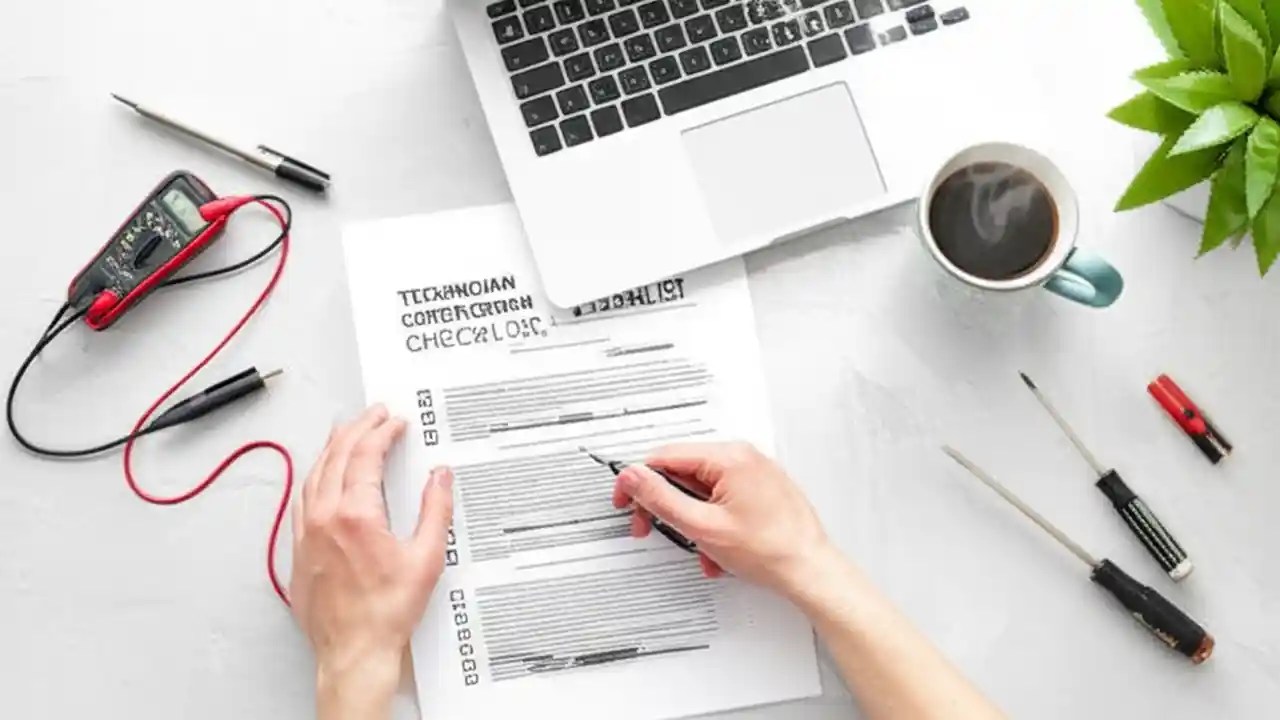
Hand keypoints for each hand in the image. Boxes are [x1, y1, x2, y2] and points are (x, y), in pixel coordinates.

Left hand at [290, 404, 454, 717]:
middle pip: (336, 456)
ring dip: (333, 448)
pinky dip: (316, 476)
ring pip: (314, 474)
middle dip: (357, 429)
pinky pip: (303, 499)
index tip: (395, 423)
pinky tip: (323, 476)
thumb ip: (436, 511)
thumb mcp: (426, 558)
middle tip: (374, 415)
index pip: (366, 456)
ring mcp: (307, 534)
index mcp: (356, 515)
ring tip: (346, 433)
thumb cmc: (386, 614)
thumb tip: (440, 478)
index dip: (382, 433)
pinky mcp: (299, 550)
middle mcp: (324, 519)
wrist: (353, 652)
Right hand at [612, 442, 830, 597]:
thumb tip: (634, 477)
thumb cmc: (770, 551)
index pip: (665, 457)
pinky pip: (722, 499)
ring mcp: (754, 472)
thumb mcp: (702, 527)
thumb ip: (661, 499)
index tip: (625, 501)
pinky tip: (717, 549)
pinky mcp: (760, 489)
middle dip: (666, 506)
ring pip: (701, 490)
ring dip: (691, 520)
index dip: (638, 481)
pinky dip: (711, 523)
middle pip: (683, 472)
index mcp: (729, 457)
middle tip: (651, 527)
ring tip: (700, 548)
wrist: (810, 571)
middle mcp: (743, 457)